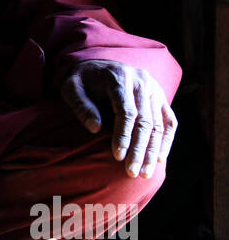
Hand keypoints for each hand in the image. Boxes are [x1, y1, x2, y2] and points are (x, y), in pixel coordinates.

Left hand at [59, 59, 177, 178]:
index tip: (117, 156)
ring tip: (144, 173)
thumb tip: (95, 128)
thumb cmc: (82, 81)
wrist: (98, 66)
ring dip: (153, 150)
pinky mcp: (161, 97)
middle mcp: (142, 82)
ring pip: (159, 124)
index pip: (127, 111)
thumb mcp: (71, 88)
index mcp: (120, 78)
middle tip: (132, 172)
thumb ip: (80, 106)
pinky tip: (158, 159)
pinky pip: (169, 121)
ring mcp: (155, 89)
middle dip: (139, 149)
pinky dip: (166, 141)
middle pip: (145, 120)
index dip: (123, 135)